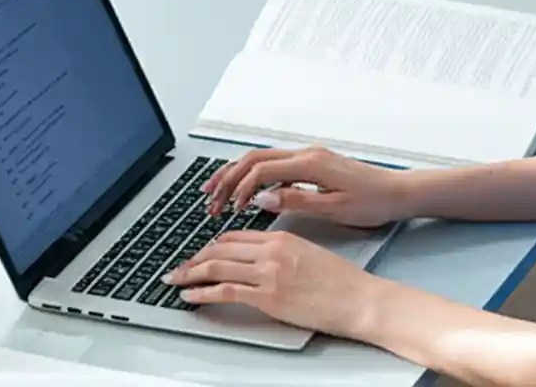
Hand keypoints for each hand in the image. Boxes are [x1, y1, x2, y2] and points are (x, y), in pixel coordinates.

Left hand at [163, 230, 385, 338]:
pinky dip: (202, 292)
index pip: (235, 236)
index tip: (201, 253)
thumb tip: (263, 257)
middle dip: (194, 258)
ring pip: (216, 267)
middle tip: (180, 266)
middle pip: (220, 249)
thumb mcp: (310, 252)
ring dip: (190, 273)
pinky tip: (191, 295)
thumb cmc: (343, 281)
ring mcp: (268, 273)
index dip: (212, 245)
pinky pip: (225, 291)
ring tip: (175, 279)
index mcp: (282, 237)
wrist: (359, 298)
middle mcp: (271, 251)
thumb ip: (283, 250)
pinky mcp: (268, 297)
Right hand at [202, 146, 409, 227]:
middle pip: (254, 158)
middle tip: (209, 199)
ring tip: (216, 191)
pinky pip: (275, 164)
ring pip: (262, 158)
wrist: (398, 192)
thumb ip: (296, 202)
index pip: (261, 170)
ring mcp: (309, 157)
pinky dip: (254, 175)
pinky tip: (246, 189)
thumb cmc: (373, 202)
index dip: (240, 189)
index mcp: (310, 164)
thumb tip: (262, 198)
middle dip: (227, 178)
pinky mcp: (313, 164)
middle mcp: (307, 154)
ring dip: (236, 174)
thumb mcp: (334, 209)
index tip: (229, 210)